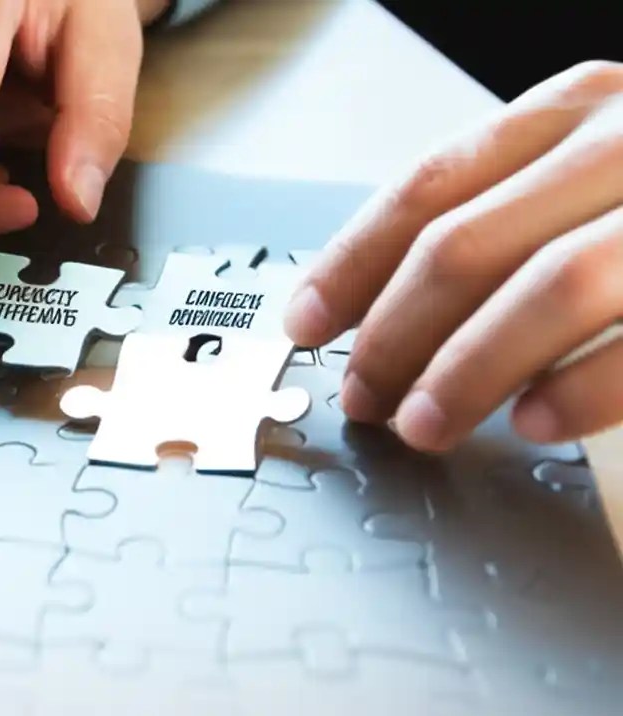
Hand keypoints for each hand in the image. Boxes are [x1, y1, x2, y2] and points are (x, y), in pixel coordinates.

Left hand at [283, 61, 622, 451]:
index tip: (305, 324)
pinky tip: (532, 423)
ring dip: (468, 369)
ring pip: (549, 286)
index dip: (351, 263)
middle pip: (466, 242)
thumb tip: (378, 301)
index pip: (426, 186)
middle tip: (361, 395)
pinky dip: (582, 386)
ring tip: (423, 425)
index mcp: (575, 109)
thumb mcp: (591, 167)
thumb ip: (504, 211)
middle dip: (393, 332)